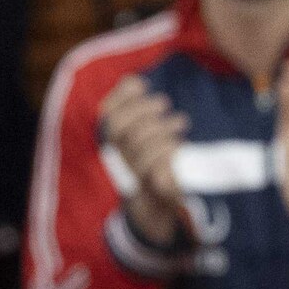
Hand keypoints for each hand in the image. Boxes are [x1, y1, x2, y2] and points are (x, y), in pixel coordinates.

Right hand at [99, 74, 190, 249]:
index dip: (121, 97)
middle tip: (164, 102)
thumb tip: (132, 81)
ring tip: (181, 121)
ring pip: (137, 146)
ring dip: (161, 129)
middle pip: (119, 129)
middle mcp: (119, 157)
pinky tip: (181, 144)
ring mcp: (133, 174)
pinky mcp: (151, 189)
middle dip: (142, 111)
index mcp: (116, 142)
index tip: (141, 84)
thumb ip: (136, 107)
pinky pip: (154, 170)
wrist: (156, 206)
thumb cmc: (152, 161)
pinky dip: (167, 154)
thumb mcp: (144, 133)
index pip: (107, 115)